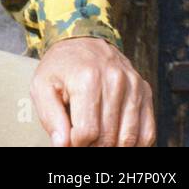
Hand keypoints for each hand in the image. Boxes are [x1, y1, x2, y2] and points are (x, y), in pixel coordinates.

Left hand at [31, 37, 154, 145]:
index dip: (77, 144)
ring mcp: (134, 86)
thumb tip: (62, 145)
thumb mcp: (42, 86)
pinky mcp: (145, 92)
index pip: (88, 131)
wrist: (82, 41)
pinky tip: (118, 142)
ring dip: (112, 147)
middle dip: (93, 147)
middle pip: (109, 136)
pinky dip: (134, 144)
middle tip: (83, 142)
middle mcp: (115, 81)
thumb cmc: (60, 68)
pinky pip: (147, 131)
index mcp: (87, 79)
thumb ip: (50, 117)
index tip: (70, 141)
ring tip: (97, 142)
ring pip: (129, 138)